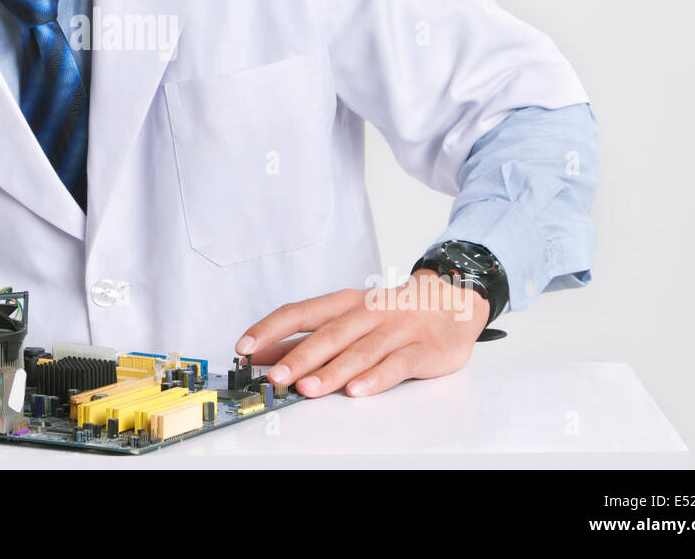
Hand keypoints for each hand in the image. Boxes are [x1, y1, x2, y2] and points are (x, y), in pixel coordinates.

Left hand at [234, 269, 490, 397]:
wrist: (450, 303)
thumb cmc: (389, 314)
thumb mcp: (347, 318)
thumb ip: (307, 337)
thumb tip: (262, 353)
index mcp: (342, 303)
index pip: (300, 312)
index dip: (270, 329)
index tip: (244, 347)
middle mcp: (366, 312)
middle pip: (328, 334)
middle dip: (299, 357)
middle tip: (274, 377)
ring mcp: (395, 329)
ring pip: (360, 351)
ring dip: (332, 371)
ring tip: (308, 390)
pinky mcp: (420, 348)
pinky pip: (396, 364)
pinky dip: (376, 378)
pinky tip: (357, 391)